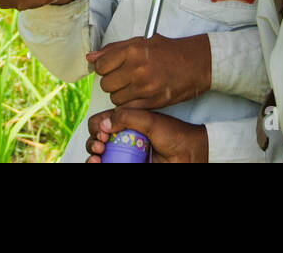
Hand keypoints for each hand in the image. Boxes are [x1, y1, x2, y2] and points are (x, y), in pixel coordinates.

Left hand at [85, 34, 210, 108]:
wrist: (195, 63)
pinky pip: (128, 108)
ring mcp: (145, 87)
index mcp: (133, 50)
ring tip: (133, 86)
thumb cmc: (168, 51)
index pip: (101, 65)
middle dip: (111, 82)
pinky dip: (129, 104)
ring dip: (120, 94)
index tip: (110, 67)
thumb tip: (90, 57)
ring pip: (115, 98)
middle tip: (123, 77)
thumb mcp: (141, 42)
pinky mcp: (152, 102)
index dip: (104, 67)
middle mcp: (137, 69)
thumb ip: (113, 49)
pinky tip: (138, 95)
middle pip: (106, 84)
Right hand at [85, 108, 207, 162]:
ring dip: (92, 158)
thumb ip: (126, 117)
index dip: (96, 127)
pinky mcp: (130, 165)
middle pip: (96, 140)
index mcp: (125, 122)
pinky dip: (101, 165)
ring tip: (97, 160)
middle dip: (92, 144)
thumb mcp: (150, 120)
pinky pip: (111, 165)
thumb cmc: (173, 134)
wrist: (190, 154)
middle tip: (100, 147)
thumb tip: (103, 125)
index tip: (102, 133)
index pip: (100, 122)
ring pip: (100, 156)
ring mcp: (125, 153)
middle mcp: (122, 137)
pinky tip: (100, 164)